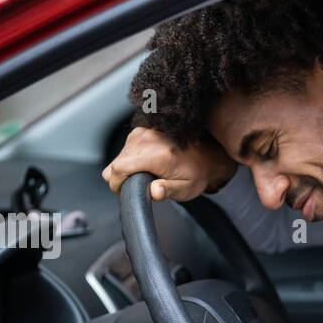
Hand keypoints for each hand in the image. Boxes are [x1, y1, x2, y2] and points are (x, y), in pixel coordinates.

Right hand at [101, 127, 237, 201]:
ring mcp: (143, 132)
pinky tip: (146, 164)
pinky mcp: (141, 130)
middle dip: (122, 178)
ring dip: (127, 168)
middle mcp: (147, 140)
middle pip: (116, 162)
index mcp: (157, 155)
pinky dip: (131, 159)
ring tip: (147, 173)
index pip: (119, 167)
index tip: (123, 192)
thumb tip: (154, 192)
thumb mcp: (185, 188)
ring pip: (119, 156)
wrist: (206, 155)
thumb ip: (168, 190)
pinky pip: (125, 148)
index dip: (116, 183)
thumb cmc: (196, 174)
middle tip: (140, 185)